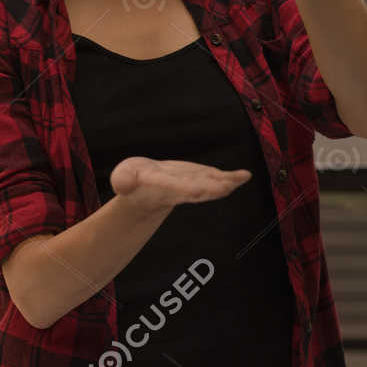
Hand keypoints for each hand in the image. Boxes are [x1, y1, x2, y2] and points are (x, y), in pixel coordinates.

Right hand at [110, 156, 249, 212]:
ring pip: (213, 186)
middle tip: (226, 186)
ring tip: (242, 177)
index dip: (185, 188)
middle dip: (212, 189)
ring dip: (227, 183)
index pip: (175, 189)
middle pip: (199, 191)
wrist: (147, 189)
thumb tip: (122, 185)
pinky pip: (219, 180)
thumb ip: (123, 180)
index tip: (198, 188)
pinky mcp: (203, 179)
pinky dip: (232, 178)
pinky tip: (245, 175)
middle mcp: (182, 190)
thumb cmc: (134, 181)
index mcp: (163, 188)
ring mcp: (195, 185)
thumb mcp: (124, 178)